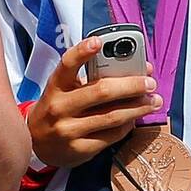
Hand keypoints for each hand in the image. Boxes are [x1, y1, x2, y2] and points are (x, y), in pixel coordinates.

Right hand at [28, 38, 159, 167]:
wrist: (36, 144)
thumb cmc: (59, 108)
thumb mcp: (66, 90)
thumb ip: (95, 77)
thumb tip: (141, 69)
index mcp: (56, 86)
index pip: (67, 65)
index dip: (82, 52)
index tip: (99, 41)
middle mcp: (59, 107)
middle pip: (101, 91)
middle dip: (131, 85)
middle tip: (150, 83)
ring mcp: (68, 130)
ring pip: (112, 115)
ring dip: (138, 107)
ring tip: (154, 101)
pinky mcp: (79, 149)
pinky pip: (112, 135)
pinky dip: (128, 125)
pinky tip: (135, 118)